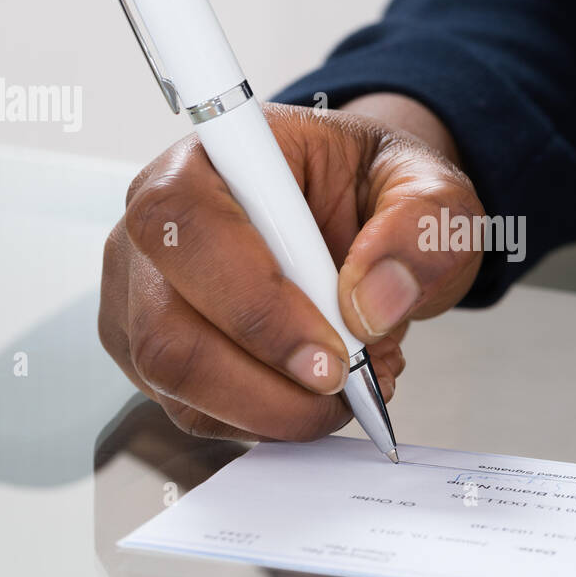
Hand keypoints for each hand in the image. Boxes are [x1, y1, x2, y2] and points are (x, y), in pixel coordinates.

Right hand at [98, 96, 483, 440]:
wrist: (362, 218)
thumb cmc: (375, 192)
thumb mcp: (432, 189)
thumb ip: (420, 229)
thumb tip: (370, 304)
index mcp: (213, 158)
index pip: (193, 233)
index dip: (256, 307)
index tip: (334, 354)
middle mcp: (156, 228)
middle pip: (166, 333)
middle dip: (267, 385)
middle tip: (348, 386)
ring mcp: (143, 296)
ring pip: (178, 386)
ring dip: (276, 408)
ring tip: (353, 379)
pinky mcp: (154, 354)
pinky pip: (197, 412)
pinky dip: (268, 418)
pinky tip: (320, 388)